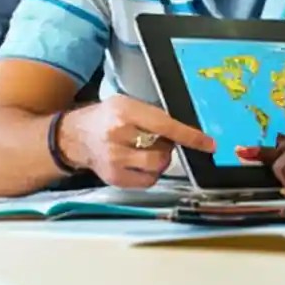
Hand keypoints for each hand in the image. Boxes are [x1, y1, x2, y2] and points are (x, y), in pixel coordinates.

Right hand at [60, 95, 214, 188]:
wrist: (75, 136)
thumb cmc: (107, 117)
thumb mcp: (129, 103)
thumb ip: (154, 115)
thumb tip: (187, 132)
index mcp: (124, 112)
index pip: (165, 126)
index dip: (190, 136)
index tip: (209, 143)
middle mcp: (118, 136)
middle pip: (163, 151)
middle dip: (168, 146)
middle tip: (157, 140)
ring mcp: (114, 160)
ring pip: (157, 167)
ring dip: (160, 159)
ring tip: (147, 150)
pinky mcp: (114, 178)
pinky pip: (148, 181)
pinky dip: (151, 173)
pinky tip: (140, 162)